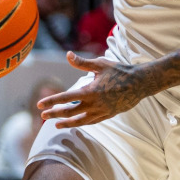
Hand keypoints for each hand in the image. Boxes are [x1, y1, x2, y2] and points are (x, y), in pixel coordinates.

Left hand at [36, 50, 151, 126]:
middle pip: (70, 112)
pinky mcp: (108, 115)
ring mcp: (101, 111)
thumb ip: (82, 63)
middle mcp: (94, 104)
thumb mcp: (100, 64)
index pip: (66, 98)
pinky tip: (75, 123)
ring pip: (80, 121)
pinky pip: (91, 121)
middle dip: (55, 114)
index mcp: (90, 91)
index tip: (40, 105)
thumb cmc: (119, 71)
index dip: (51, 102)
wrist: (139, 84)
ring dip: (67, 123)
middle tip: (43, 116)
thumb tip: (67, 55)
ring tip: (56, 125)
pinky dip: (82, 123)